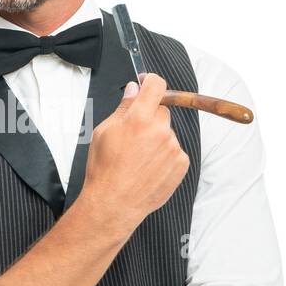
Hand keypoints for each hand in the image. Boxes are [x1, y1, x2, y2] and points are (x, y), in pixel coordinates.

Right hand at [80, 72, 189, 230]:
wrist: (115, 203)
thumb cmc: (105, 171)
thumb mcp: (104, 132)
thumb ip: (123, 108)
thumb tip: (132, 91)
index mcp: (139, 119)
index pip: (156, 86)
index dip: (151, 82)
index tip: (148, 84)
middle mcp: (160, 131)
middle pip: (161, 111)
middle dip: (149, 118)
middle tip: (134, 136)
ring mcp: (173, 148)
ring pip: (167, 133)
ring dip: (157, 139)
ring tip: (139, 158)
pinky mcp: (181, 163)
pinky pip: (174, 150)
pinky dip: (164, 156)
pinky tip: (148, 167)